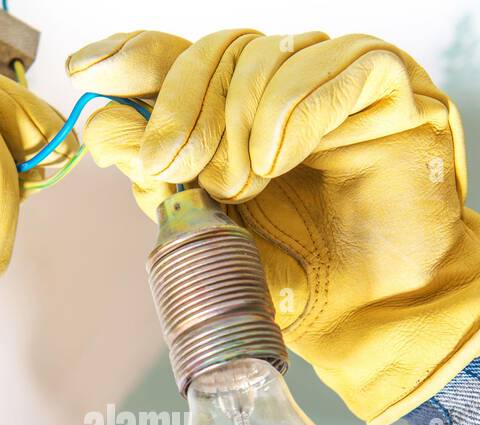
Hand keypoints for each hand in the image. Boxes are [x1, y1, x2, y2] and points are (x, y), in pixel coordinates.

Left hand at [67, 30, 479, 424]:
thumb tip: (104, 128)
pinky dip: (294, 110)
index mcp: (236, 115)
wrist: (374, 316)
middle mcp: (284, 85)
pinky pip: (338, 64)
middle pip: (215, 52)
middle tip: (171, 164)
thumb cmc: (303, 278)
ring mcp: (338, 78)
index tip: (88, 74)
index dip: (131, 58)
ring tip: (244, 184)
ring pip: (266, 56)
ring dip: (238, 122)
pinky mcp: (392, 86)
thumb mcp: (213, 236)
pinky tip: (277, 158)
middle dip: (180, 109)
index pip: (178, 59)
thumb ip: (163, 182)